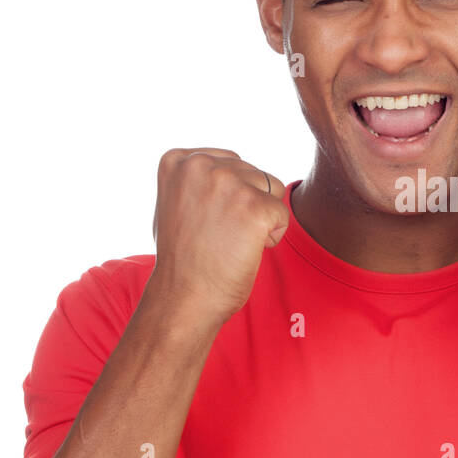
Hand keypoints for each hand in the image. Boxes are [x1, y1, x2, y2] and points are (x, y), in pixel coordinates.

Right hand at [146, 148, 287, 325]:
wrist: (183, 298)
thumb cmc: (181, 258)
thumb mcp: (175, 203)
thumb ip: (199, 179)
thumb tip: (229, 167)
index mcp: (179, 160)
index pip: (232, 163)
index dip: (228, 198)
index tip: (205, 223)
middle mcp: (201, 164)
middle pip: (254, 174)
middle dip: (246, 206)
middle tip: (218, 237)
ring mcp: (228, 183)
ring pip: (272, 190)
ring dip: (261, 218)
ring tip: (231, 242)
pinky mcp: (255, 206)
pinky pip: (282, 214)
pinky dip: (271, 237)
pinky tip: (244, 252)